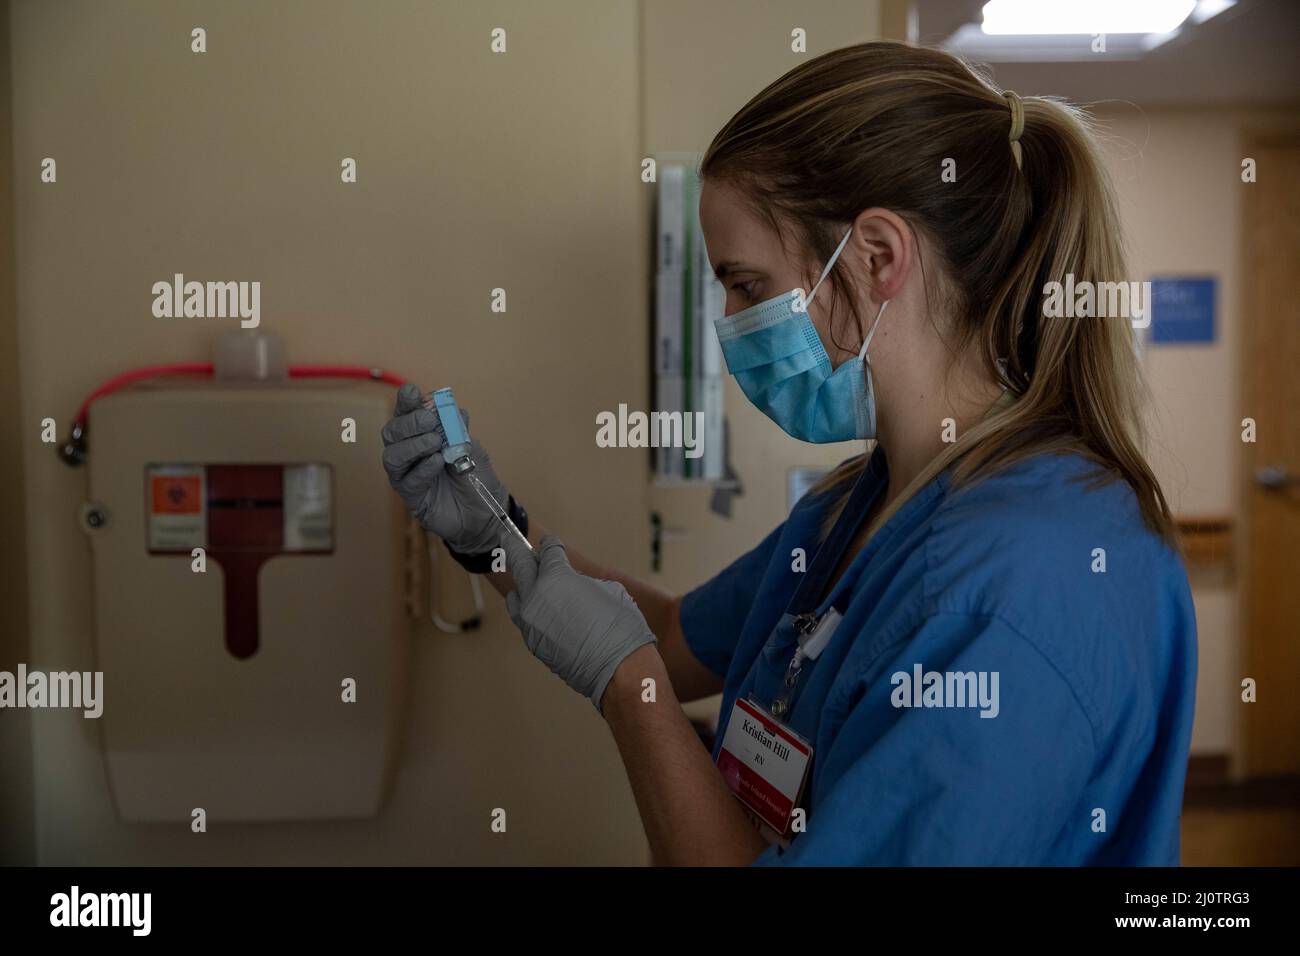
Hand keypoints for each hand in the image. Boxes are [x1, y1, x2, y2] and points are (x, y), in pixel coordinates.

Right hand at [381, 382, 509, 554]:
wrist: (485, 512)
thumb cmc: (476, 477)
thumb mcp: (472, 448)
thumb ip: (459, 430)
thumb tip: (453, 410)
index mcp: (422, 434)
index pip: (406, 414)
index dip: (406, 402)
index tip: (412, 393)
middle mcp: (409, 452)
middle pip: (392, 432)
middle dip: (409, 423)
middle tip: (430, 421)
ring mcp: (407, 474)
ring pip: (392, 455)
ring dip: (413, 445)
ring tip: (435, 443)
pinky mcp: (411, 496)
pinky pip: (407, 480)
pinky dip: (422, 468)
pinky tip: (438, 462)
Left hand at [502, 532, 656, 711]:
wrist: (619, 669)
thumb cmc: (620, 627)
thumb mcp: (608, 589)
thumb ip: (581, 581)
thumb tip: (571, 583)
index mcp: (555, 578)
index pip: (548, 552)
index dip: (551, 544)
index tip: (551, 542)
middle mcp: (536, 598)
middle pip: (519, 565)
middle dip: (515, 549)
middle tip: (508, 538)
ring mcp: (530, 623)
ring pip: (516, 596)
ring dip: (521, 585)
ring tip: (526, 580)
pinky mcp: (533, 643)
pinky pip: (525, 620)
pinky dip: (530, 610)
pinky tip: (541, 609)